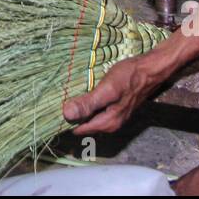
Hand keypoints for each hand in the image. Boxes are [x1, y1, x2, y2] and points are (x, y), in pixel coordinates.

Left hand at [63, 22, 198, 135]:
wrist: (149, 69)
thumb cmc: (128, 77)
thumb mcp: (107, 89)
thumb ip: (88, 103)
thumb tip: (66, 115)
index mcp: (106, 123)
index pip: (77, 129)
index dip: (63, 120)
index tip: (49, 109)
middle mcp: (109, 124)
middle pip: (82, 124)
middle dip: (69, 115)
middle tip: (53, 100)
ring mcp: (113, 116)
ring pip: (88, 117)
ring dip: (77, 109)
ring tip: (62, 96)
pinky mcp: (114, 106)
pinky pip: (94, 110)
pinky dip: (86, 104)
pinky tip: (80, 93)